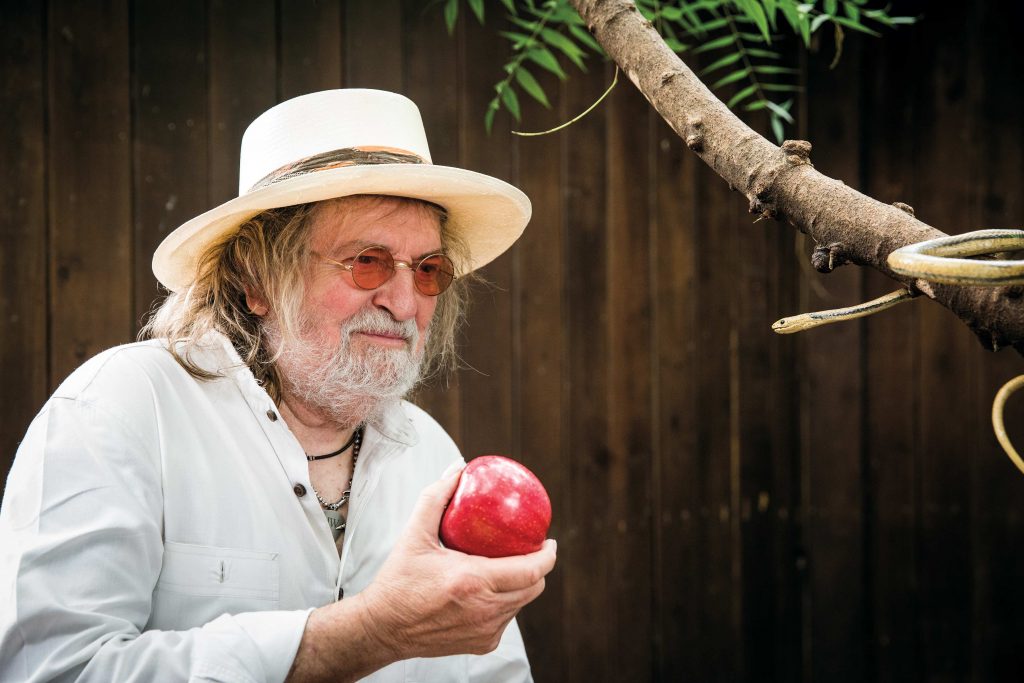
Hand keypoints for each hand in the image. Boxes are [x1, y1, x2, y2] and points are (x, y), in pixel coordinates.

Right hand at [359, 465, 557, 658]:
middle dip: (538, 568)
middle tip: (530, 550)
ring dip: (521, 585)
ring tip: (509, 566)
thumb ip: (436, 497)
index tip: (549, 541)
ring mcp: (486, 631)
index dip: (547, 555)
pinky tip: (491, 590)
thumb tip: (458, 469)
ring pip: (521, 604)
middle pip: (534, 588)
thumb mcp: (414, 535)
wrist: (383, 627)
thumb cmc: (398, 581)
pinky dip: (504, 603)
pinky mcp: (482, 644)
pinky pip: (506, 618)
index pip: (530, 570)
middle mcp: (484, 609)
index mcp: (472, 581)